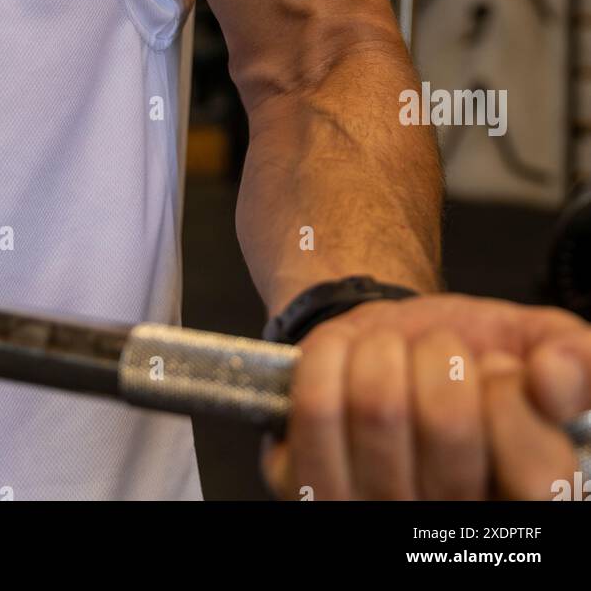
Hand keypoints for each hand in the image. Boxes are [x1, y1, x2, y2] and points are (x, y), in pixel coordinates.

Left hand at [262, 293, 590, 499]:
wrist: (389, 343)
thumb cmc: (467, 356)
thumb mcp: (535, 343)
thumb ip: (575, 357)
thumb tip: (553, 381)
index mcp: (522, 503)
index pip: (540, 480)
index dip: (512, 399)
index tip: (496, 367)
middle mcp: (451, 533)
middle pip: (448, 424)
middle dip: (443, 355)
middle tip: (439, 354)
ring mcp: (373, 518)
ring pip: (380, 407)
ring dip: (386, 349)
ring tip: (393, 353)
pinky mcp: (310, 491)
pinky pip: (318, 408)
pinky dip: (331, 357)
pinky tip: (346, 354)